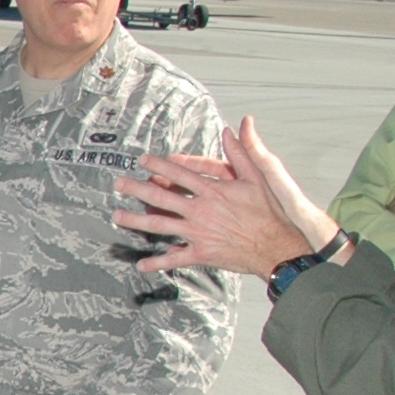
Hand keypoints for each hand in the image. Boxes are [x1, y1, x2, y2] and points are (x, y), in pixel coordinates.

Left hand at [113, 116, 341, 276]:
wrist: (277, 246)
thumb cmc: (269, 212)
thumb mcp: (258, 178)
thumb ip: (241, 153)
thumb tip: (232, 129)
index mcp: (212, 191)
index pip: (179, 174)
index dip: (159, 165)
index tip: (143, 160)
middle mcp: (200, 210)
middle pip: (161, 197)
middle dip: (137, 189)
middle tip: (119, 184)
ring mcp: (198, 232)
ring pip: (160, 224)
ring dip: (136, 220)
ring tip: (117, 217)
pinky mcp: (201, 253)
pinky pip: (175, 258)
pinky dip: (157, 262)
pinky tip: (141, 264)